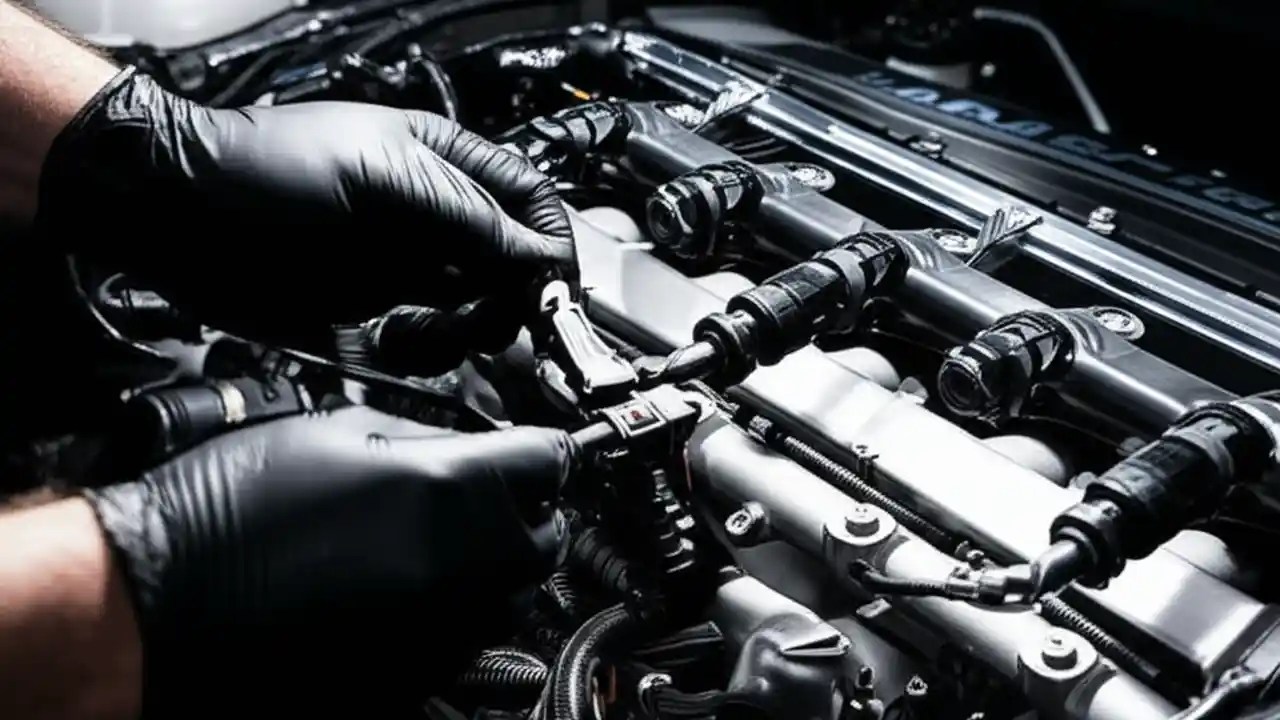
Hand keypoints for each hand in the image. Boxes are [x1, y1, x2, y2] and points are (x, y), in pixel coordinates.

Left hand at [36, 68, 575, 349]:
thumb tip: (539, 257)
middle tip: (488, 320)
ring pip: (475, 313)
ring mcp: (406, 267)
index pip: (528, 201)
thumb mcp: (379, 178)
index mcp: (441, 164)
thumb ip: (467, 219)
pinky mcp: (376, 312)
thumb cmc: (262, 170)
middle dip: (509, 299)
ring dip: (465, 333)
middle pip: (510, 267)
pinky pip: (429, 344)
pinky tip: (394, 341)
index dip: (550, 245)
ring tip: (427, 331)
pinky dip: (425, 354)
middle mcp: (432, 218)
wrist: (178, 216)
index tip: (553, 289)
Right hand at [85, 406, 574, 713]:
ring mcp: (445, 632)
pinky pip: (464, 642)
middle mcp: (465, 568)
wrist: (161, 606)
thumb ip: (418, 436)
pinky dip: (448, 615)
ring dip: (488, 568)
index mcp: (451, 492)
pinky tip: (395, 595)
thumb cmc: (228, 514)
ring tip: (427, 549)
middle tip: (478, 498)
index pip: (549, 459)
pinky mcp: (417, 680)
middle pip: (544, 537)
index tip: (534, 452)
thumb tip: (464, 445)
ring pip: (510, 596)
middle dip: (522, 513)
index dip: (541, 449)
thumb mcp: (331, 431)